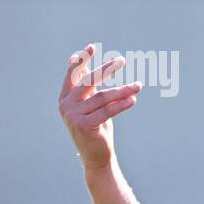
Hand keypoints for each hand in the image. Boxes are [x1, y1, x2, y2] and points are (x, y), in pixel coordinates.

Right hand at [58, 43, 142, 171]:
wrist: (95, 156)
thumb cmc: (95, 128)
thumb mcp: (90, 106)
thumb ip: (88, 89)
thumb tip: (88, 66)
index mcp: (65, 97)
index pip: (73, 75)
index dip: (81, 60)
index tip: (91, 47)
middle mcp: (66, 105)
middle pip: (88, 82)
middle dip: (105, 70)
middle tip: (121, 61)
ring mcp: (73, 116)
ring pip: (102, 97)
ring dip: (123, 90)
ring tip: (138, 85)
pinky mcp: (85, 125)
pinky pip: (107, 111)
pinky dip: (121, 104)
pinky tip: (133, 99)